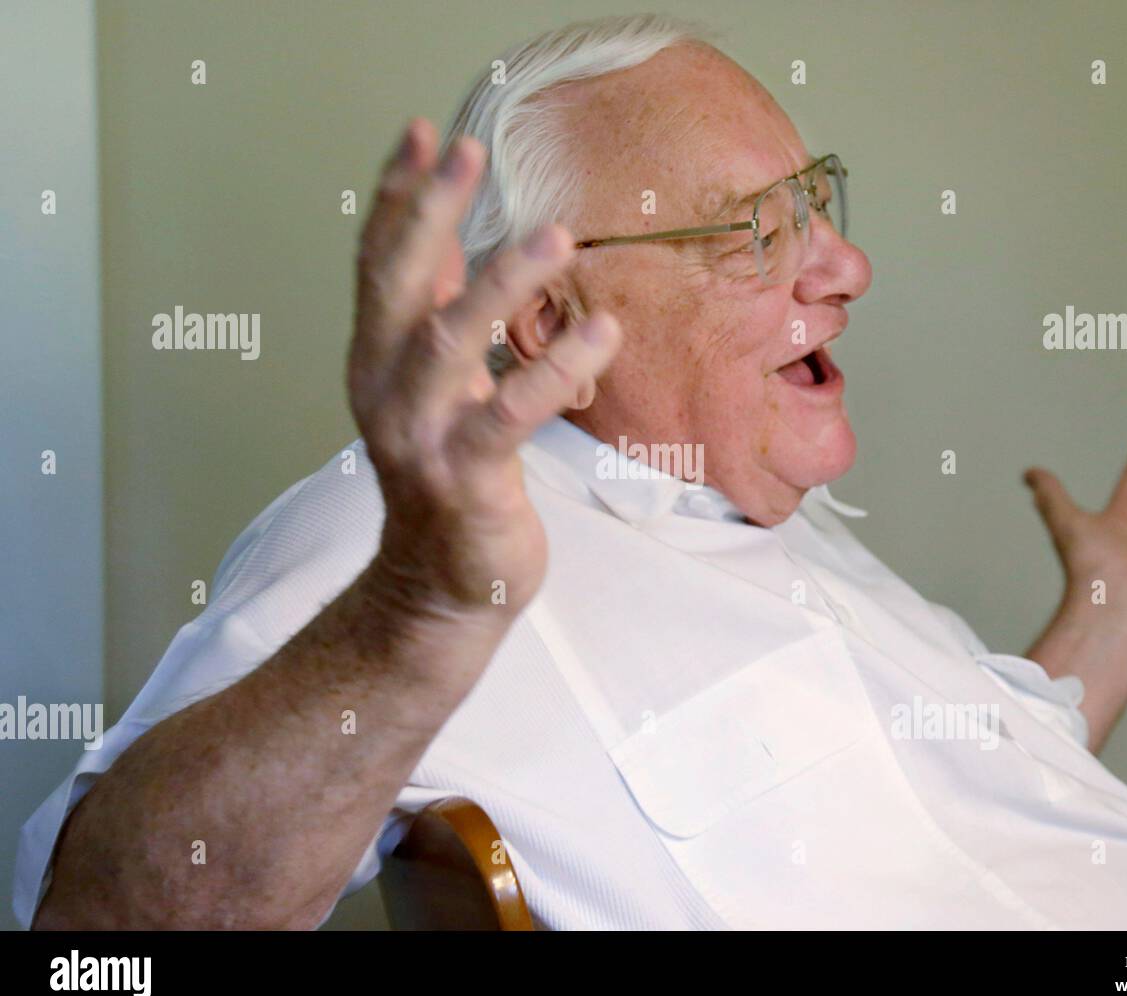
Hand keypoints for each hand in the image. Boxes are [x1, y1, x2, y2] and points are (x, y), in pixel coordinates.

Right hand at [348, 118, 621, 618]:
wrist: (437, 587)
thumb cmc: (447, 479)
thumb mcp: (433, 392)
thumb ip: (436, 320)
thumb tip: (449, 242)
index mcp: (377, 361)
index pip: (377, 262)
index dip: (396, 195)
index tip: (424, 131)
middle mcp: (385, 390)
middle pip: (397, 286)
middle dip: (428, 212)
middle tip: (469, 150)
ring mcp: (419, 436)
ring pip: (449, 344)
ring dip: (500, 284)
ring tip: (556, 235)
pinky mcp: (465, 480)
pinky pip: (507, 417)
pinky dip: (552, 372)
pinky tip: (605, 333)